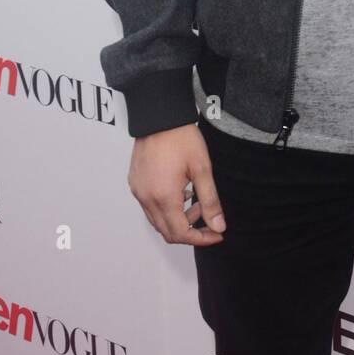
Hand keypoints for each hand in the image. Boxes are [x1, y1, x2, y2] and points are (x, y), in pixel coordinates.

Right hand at [128, 123, 226, 245]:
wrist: (159, 116)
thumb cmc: (181, 137)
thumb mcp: (202, 169)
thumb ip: (210, 201)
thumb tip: (218, 226)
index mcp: (163, 197)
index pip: (181, 234)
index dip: (201, 238)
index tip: (216, 234)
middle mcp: (146, 198)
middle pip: (167, 232)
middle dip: (191, 230)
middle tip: (208, 215)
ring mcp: (138, 191)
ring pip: (158, 220)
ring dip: (178, 218)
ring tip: (195, 197)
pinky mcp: (135, 183)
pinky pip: (149, 207)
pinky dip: (166, 208)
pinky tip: (180, 190)